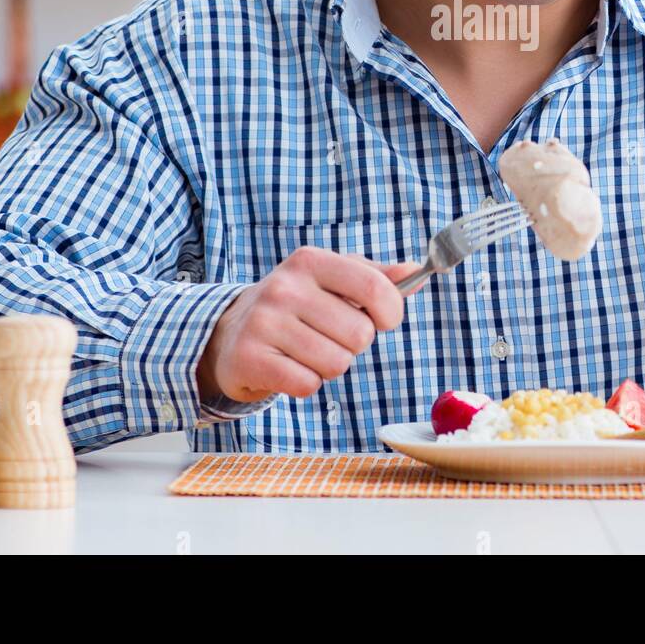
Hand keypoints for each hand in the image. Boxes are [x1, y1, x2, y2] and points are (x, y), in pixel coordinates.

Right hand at [196, 248, 424, 402]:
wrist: (229, 332)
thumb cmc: (295, 305)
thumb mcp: (331, 279)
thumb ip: (375, 276)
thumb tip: (415, 271)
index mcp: (311, 261)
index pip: (374, 287)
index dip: (392, 311)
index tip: (385, 320)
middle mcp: (286, 287)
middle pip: (360, 334)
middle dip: (354, 343)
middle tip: (329, 335)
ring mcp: (265, 322)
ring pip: (337, 363)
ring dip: (329, 365)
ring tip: (306, 351)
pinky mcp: (250, 358)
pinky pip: (308, 384)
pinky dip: (306, 383)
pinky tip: (289, 367)